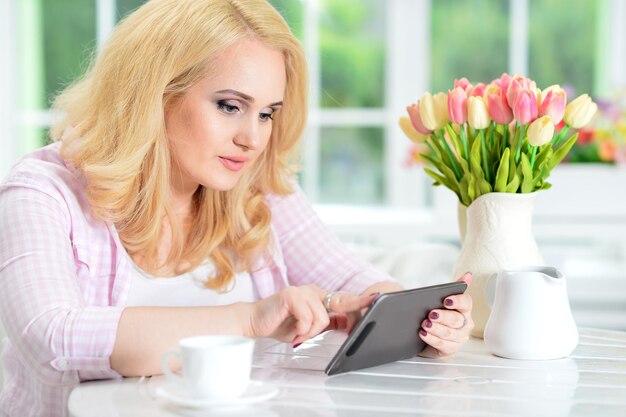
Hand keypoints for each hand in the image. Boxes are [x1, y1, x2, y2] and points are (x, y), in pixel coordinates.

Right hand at [247, 285, 376, 345]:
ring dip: (310, 332)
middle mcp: (312, 290)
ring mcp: (302, 291)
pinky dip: (302, 329)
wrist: (254, 322)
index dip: (359, 301)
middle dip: (341, 317)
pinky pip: (308, 317)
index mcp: (317, 296)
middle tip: (333, 325)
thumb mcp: (306, 327)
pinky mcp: (292, 295)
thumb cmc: (278, 324)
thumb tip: (342, 324)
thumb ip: (323, 323)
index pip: (342, 298)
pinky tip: (292, 330)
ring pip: (322, 318)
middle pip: (338, 305)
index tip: (375, 299)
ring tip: (297, 333)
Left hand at [419, 272, 473, 357]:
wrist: (431, 335)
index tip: (446, 300)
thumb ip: (453, 288)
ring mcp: (459, 338)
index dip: (457, 301)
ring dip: (436, 329)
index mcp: (464, 310)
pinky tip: (423, 333)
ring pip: (449, 333)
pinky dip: (431, 339)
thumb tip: (468, 275)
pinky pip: (442, 345)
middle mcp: (464, 324)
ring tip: (425, 324)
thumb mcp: (442, 301)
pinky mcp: (450, 349)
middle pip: (456, 320)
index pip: (467, 303)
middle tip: (431, 314)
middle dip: (443, 317)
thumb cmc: (439, 316)